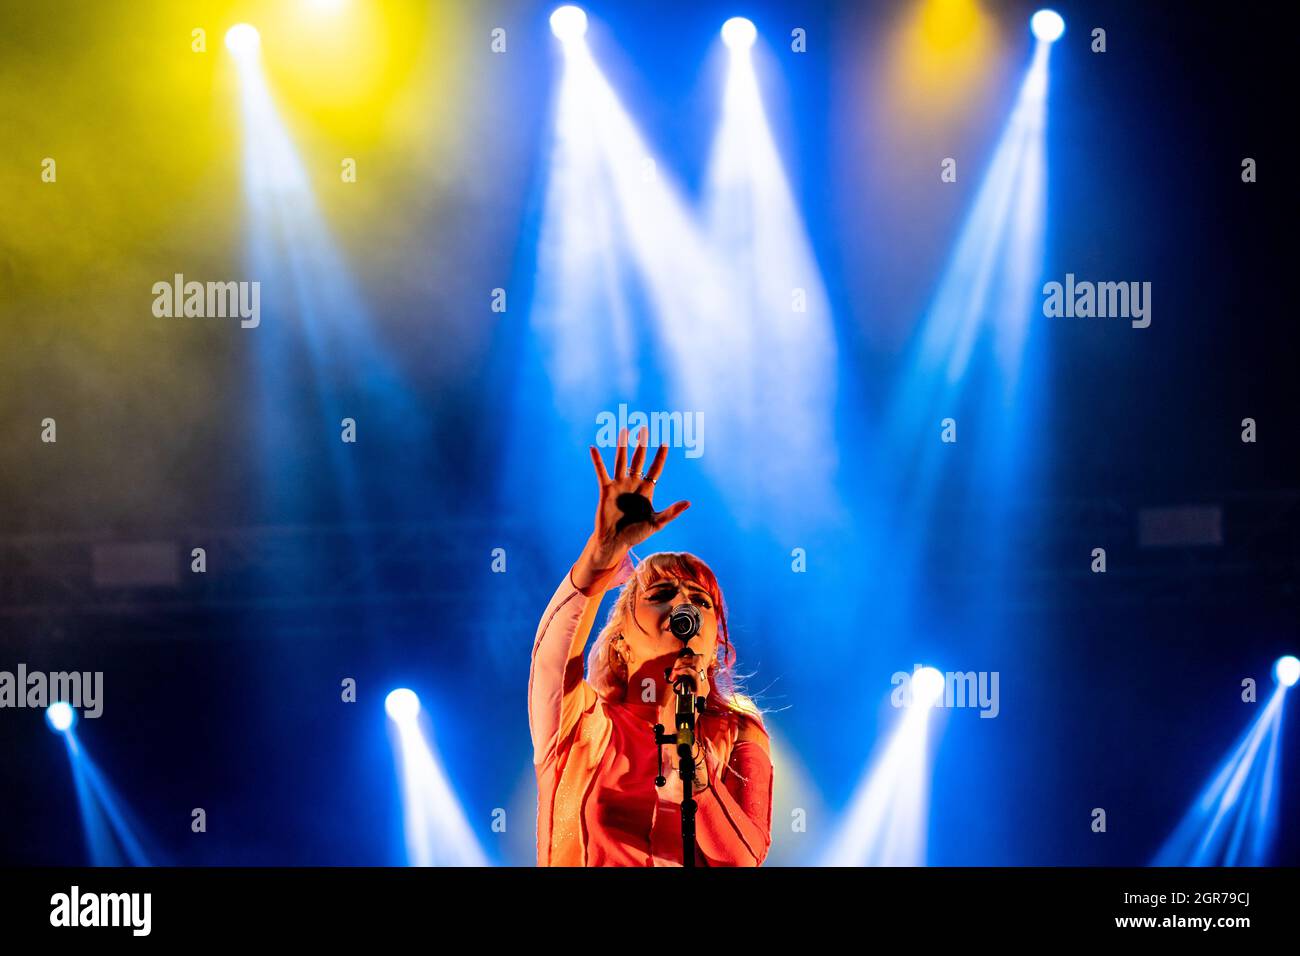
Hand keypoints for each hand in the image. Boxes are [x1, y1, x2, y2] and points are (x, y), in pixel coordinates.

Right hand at [585, 426, 689, 569]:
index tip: (665, 443)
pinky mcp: (606, 490)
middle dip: (642, 444)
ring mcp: (619, 485)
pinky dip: (597, 461)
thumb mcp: (656, 523)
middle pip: (639, 460)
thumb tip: (688, 503)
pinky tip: (593, 448)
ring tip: (624, 430)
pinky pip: (602, 472)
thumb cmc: (636, 534)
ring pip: (621, 461)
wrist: (615, 542)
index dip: (660, 456)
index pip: (655, 469)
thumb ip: (671, 512)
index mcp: (647, 489)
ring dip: (623, 446)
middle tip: (645, 428)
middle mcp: (633, 483)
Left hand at [658, 651, 710, 727]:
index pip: (699, 662)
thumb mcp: (678, 694)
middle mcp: (704, 685)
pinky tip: (675, 675)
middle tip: (674, 669)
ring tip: (674, 672)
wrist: (677, 728)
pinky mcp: (699, 691)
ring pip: (697, 663)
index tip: (674, 668)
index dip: (685, 660)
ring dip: (682, 663)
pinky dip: (683, 670)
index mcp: (701, 685)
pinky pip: (694, 673)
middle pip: (699, 659)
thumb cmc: (676, 714)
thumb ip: (681, 682)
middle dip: (684, 659)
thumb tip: (678, 671)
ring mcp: (703, 688)